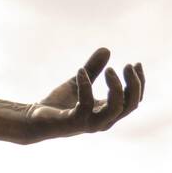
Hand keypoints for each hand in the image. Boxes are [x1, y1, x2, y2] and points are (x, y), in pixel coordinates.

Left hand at [25, 48, 144, 142]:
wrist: (32, 119)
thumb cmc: (57, 104)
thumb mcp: (78, 83)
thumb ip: (92, 69)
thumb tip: (106, 49)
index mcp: (107, 113)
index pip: (133, 101)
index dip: (139, 83)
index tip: (135, 64)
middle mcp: (103, 121)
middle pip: (130, 105)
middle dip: (133, 85)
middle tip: (126, 65)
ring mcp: (89, 123)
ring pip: (115, 108)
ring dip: (116, 87)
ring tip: (109, 70)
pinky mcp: (73, 121)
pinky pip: (86, 104)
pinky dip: (85, 86)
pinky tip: (80, 71)